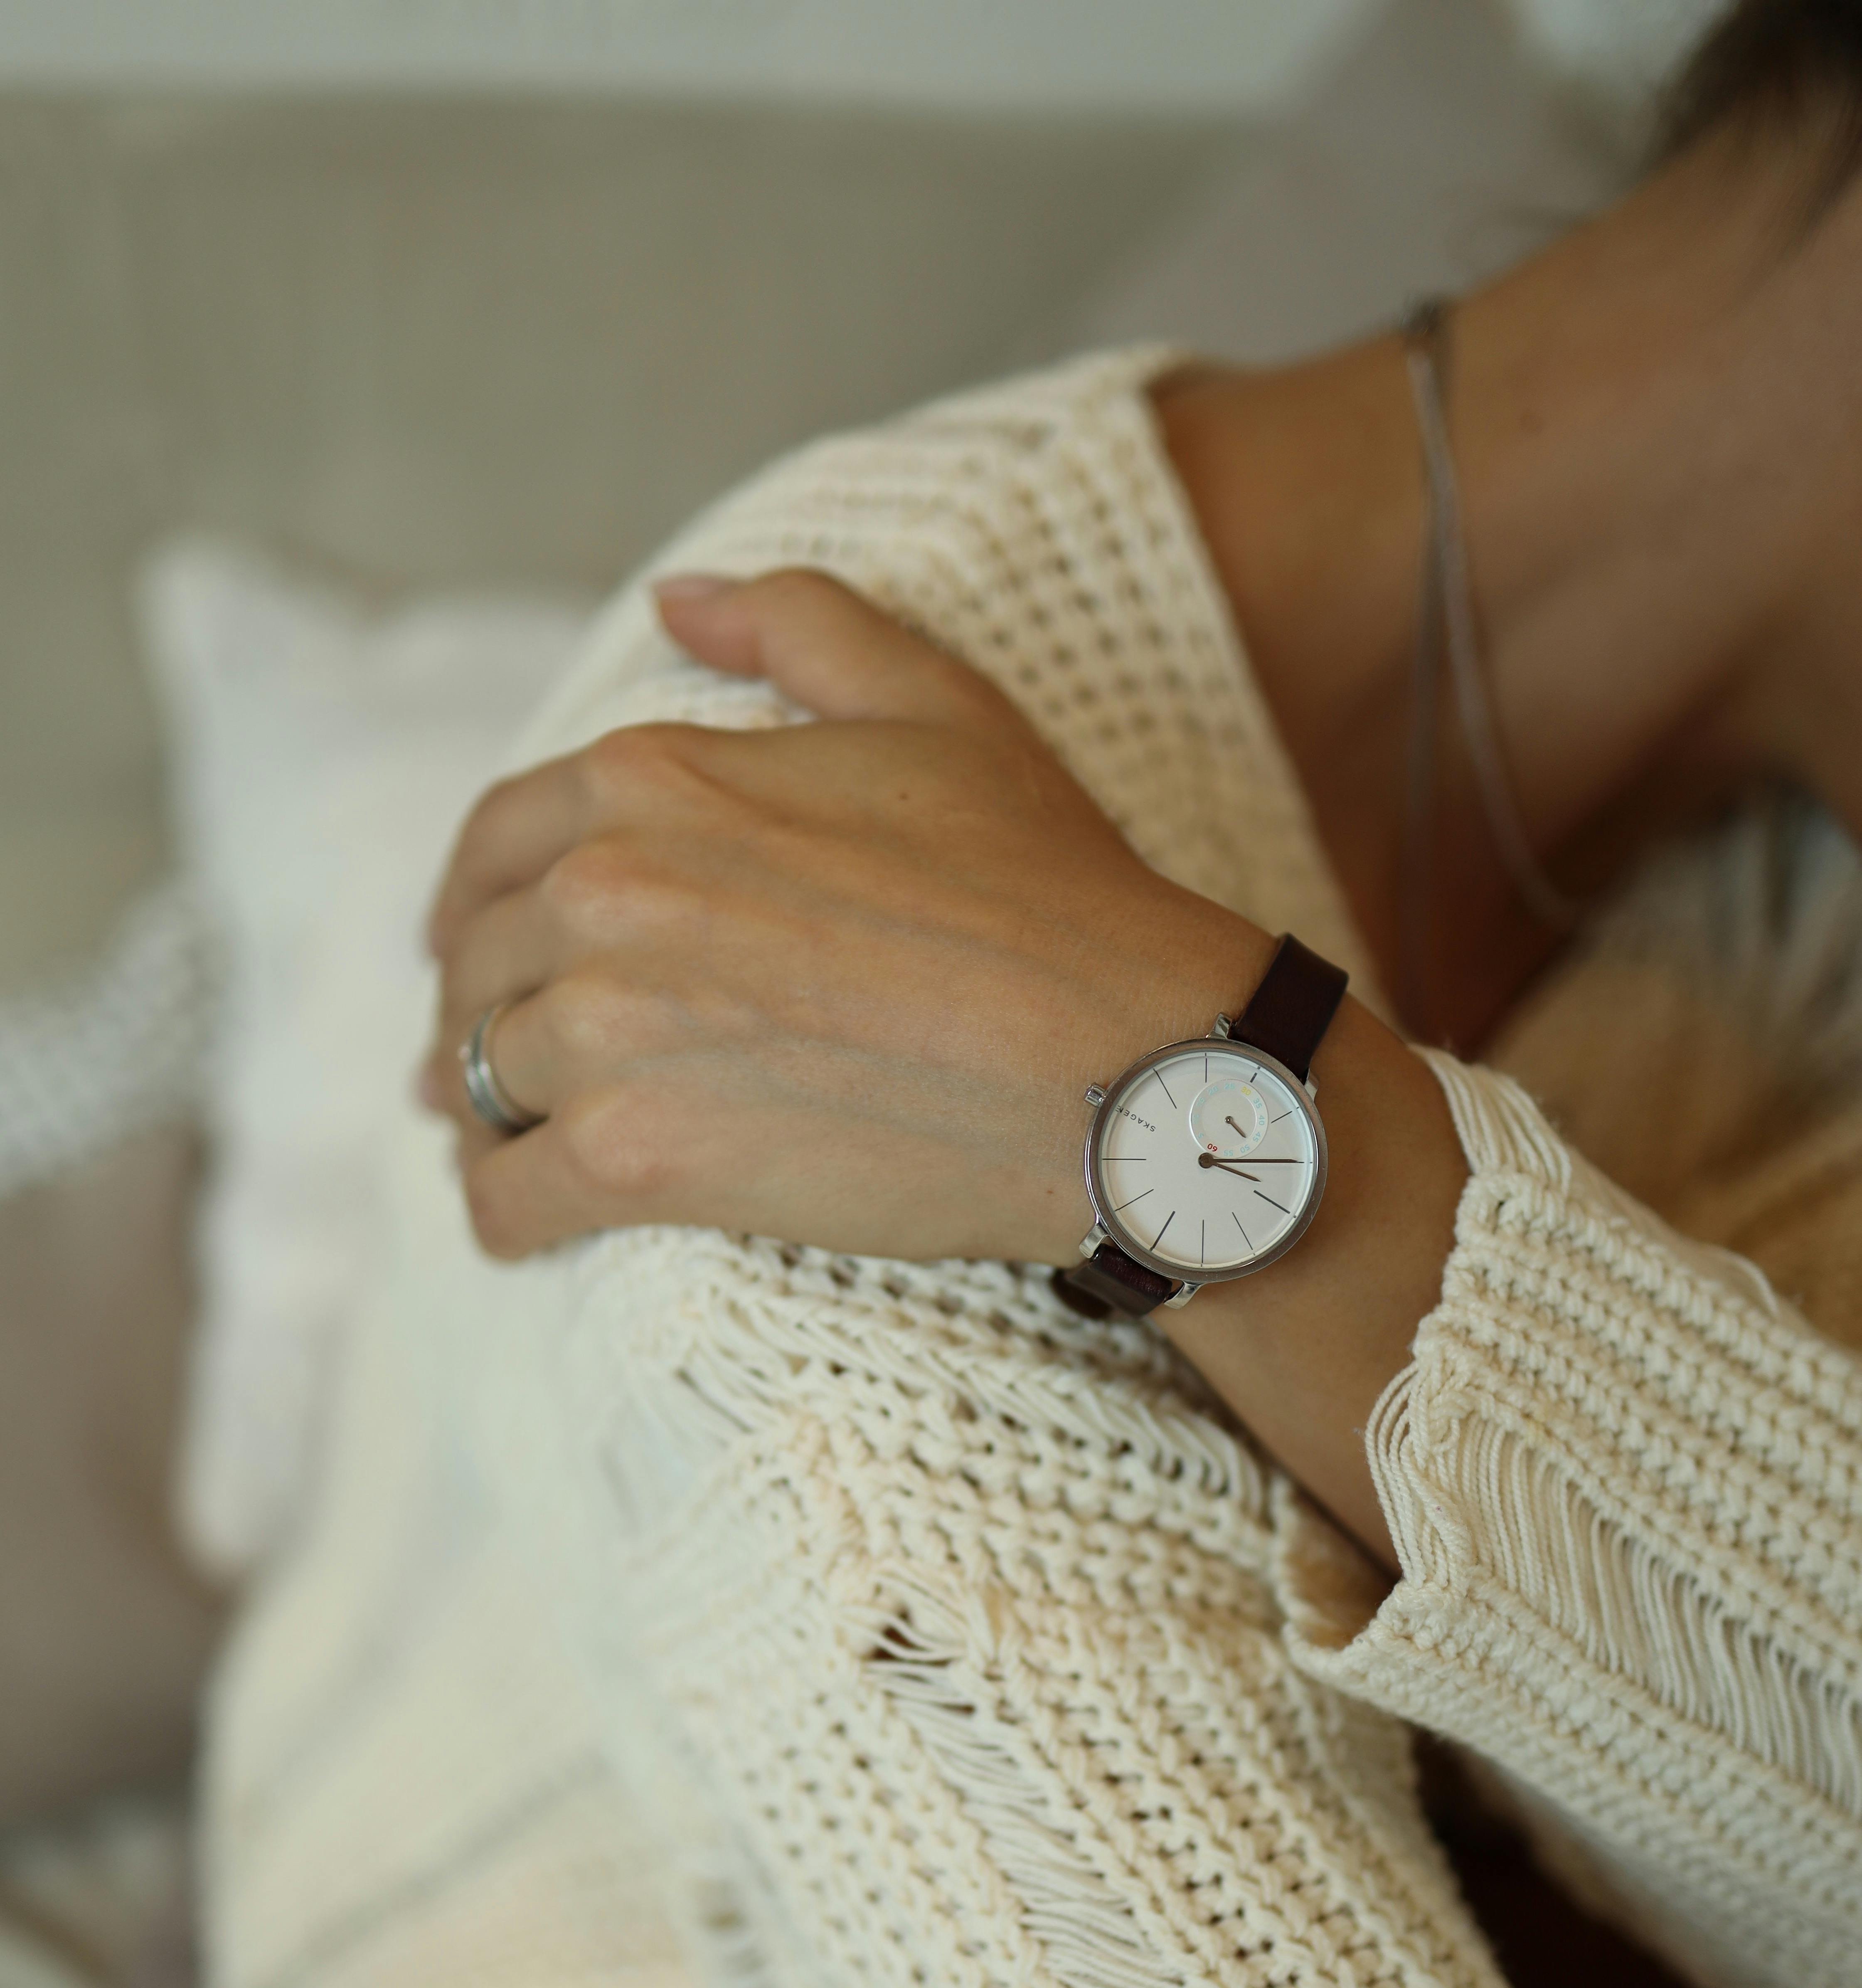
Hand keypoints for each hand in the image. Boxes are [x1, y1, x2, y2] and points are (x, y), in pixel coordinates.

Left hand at [423, 568, 1270, 1264]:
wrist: (1115, 1062)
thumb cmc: (1045, 887)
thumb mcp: (936, 702)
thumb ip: (796, 623)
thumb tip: (672, 599)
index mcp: (649, 781)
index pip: (496, 845)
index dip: (475, 901)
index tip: (481, 946)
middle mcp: (602, 896)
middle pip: (476, 967)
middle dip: (483, 1010)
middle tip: (507, 1062)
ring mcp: (607, 1033)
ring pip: (476, 1084)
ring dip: (491, 1117)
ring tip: (524, 1144)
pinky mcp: (635, 1161)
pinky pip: (502, 1202)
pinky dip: (503, 1215)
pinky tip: (534, 1220)